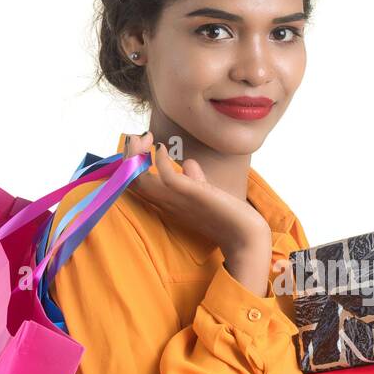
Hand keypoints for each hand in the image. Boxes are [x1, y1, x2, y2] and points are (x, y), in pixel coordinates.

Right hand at [122, 131, 271, 259]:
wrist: (245, 235)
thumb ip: (194, 179)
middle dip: (128, 156)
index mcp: (168, 202)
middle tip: (135, 138)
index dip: (131, 164)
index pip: (138, 184)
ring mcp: (177, 199)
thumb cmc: (225, 216)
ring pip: (140, 179)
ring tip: (142, 138)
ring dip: (135, 156)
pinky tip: (161, 148)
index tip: (139, 145)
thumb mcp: (203, 193)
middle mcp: (167, 202)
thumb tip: (189, 164)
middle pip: (132, 180)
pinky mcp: (191, 194)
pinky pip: (166, 177)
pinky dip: (159, 161)